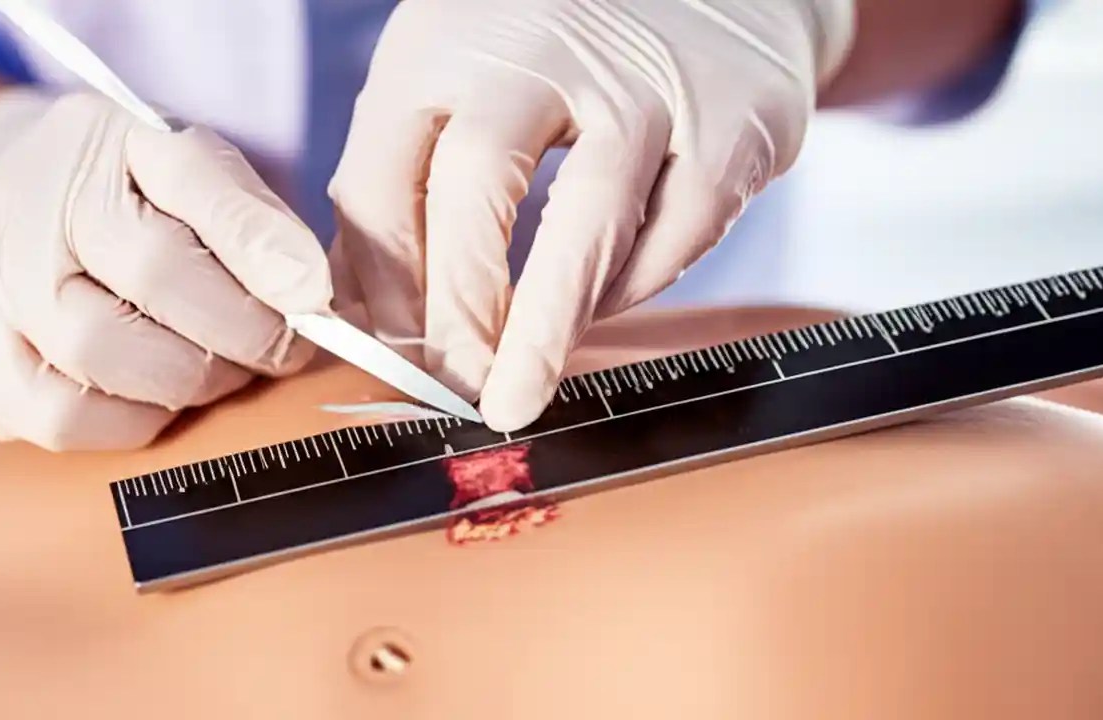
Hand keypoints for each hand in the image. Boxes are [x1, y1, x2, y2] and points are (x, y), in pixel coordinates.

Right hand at [0, 92, 329, 449]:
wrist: (36, 208)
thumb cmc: (136, 192)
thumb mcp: (200, 168)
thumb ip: (254, 219)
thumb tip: (306, 289)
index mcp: (88, 140)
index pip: (189, 192)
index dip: (260, 259)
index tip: (314, 301)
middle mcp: (18, 213)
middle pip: (145, 287)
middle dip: (235, 335)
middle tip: (275, 347)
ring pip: (99, 363)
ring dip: (188, 381)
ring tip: (220, 366)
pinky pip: (62, 420)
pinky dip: (132, 420)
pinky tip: (160, 394)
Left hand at [329, 0, 853, 430]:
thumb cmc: (563, 52)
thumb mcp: (463, 79)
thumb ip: (408, 178)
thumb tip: (369, 311)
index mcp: (449, 41)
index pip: (383, 174)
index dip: (381, 283)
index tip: (393, 350)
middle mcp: (542, 47)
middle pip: (477, 187)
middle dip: (458, 307)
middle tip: (455, 385)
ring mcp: (644, 83)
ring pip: (587, 221)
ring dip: (545, 329)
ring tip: (515, 395)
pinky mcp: (733, 122)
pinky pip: (674, 236)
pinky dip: (629, 290)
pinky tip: (598, 309)